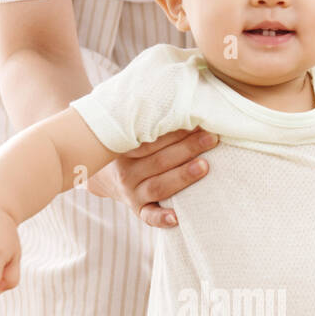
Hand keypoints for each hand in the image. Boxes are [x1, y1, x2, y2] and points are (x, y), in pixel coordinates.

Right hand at [88, 127, 219, 226]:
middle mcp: (127, 171)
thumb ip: (150, 121)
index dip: (176, 130)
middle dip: (187, 149)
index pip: (151, 139)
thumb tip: (186, 97)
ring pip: (158, 186)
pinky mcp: (138, 210)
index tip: (198, 120)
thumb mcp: (131, 133)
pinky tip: (176, 218)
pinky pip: (149, 217)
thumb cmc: (129, 148)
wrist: (103, 176)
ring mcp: (132, 193)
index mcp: (125, 148)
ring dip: (182, 176)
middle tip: (211, 138)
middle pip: (159, 161)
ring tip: (204, 167)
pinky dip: (161, 218)